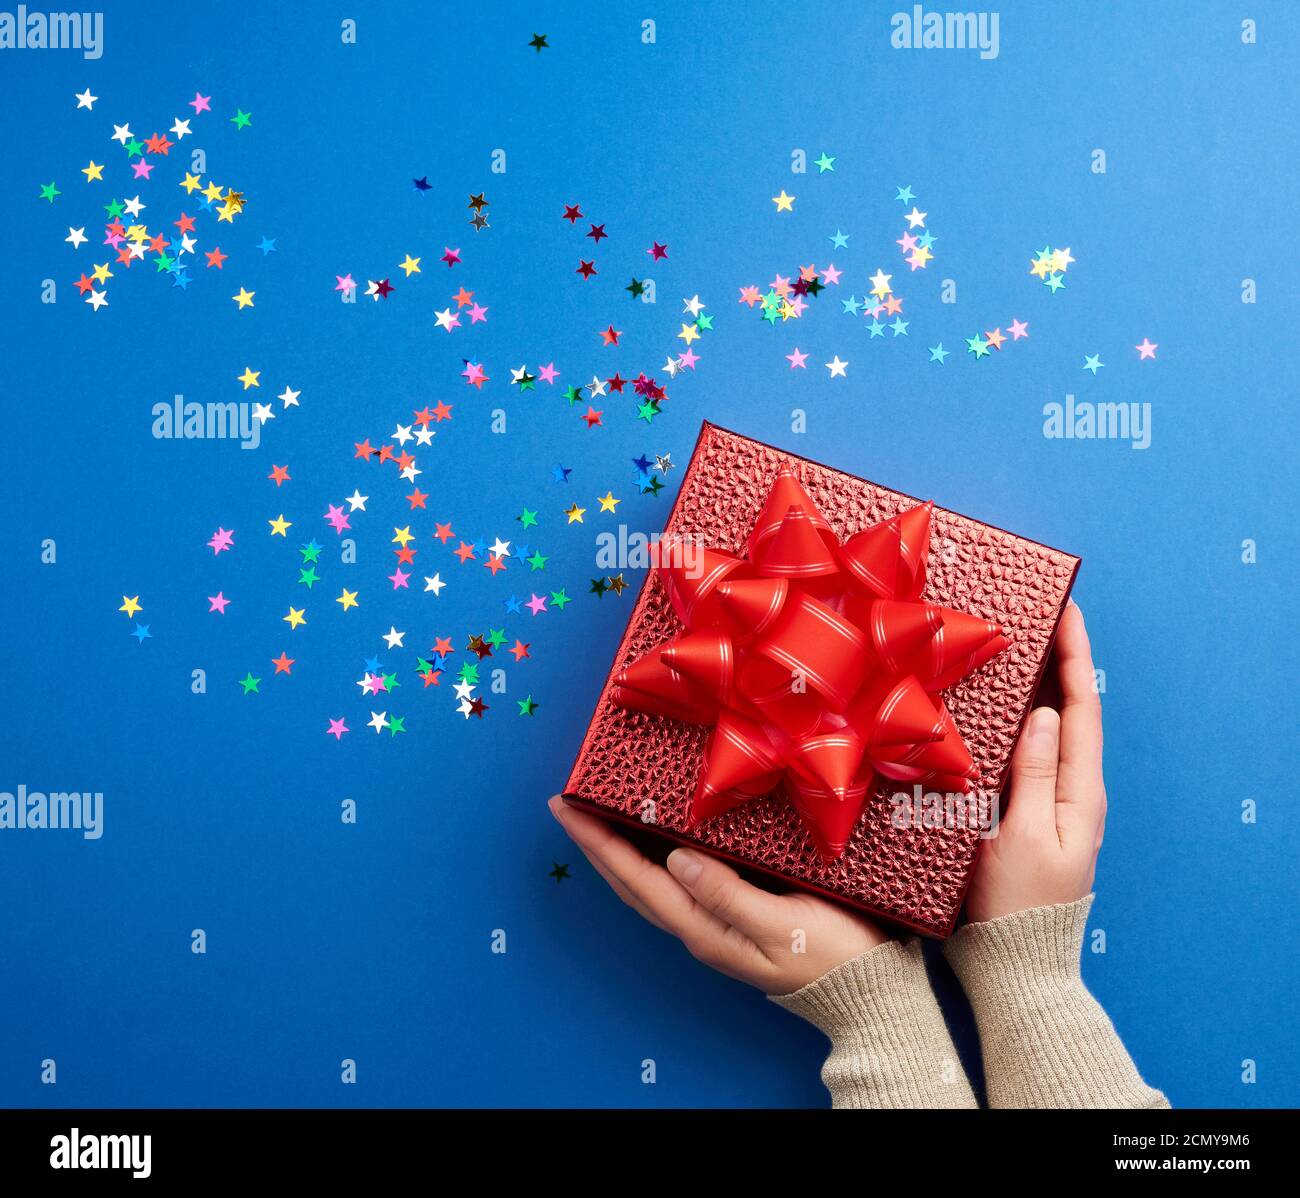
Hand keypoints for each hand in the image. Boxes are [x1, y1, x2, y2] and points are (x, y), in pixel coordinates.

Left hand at [549, 796, 887, 994]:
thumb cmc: (835, 955)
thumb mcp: (783, 923)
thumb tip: (676, 859)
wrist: (870, 994)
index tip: (569, 809)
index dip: (600, 843)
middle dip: (596, 844)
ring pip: (650, 884)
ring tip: (596, 817)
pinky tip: (654, 840)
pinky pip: (676, 883)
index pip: (638, 879)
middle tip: (566, 804)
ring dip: (619, 850)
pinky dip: (652, 856)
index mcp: (705, 929)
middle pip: (632, 882)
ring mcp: (715, 925)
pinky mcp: (734, 915)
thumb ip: (727, 894)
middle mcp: (700, 929)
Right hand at [964, 601, 1106, 923]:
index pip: (1082, 708)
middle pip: (1065, 712)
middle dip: (1052, 660)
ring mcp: (1044, 804)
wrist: (1012, 964)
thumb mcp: (1025, 836)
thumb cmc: (1018, 906)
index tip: (1067, 609)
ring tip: (1007, 647)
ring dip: (1027, 688)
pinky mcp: (1018, 816)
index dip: (1074, 656)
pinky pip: (1016, 756)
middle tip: (1031, 615)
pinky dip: (1005, 724)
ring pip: (1039, 732)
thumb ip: (1036, 774)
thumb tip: (1047, 714)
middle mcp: (1068, 792)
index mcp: (1079, 793)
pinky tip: (982, 711)